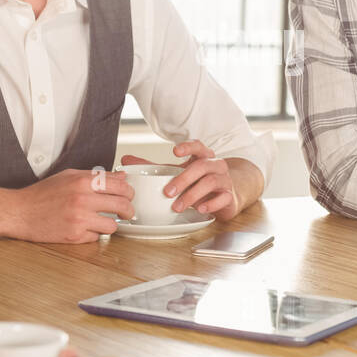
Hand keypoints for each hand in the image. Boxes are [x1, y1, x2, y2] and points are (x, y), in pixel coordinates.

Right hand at [7, 168, 133, 243]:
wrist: (19, 212)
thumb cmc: (42, 194)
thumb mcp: (68, 176)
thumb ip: (94, 176)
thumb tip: (119, 178)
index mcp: (82, 181)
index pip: (120, 185)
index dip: (129, 192)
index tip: (129, 196)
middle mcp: (82, 199)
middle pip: (122, 205)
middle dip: (128, 210)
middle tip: (127, 212)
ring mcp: (79, 219)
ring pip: (113, 225)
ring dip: (110, 224)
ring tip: (101, 221)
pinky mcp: (74, 235)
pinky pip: (96, 236)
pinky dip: (93, 233)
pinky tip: (85, 227)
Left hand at [120, 140, 238, 219]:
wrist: (228, 194)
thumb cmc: (199, 182)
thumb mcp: (176, 173)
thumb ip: (152, 168)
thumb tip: (126, 159)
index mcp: (202, 157)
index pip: (198, 146)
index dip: (188, 147)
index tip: (175, 152)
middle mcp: (215, 165)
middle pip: (201, 166)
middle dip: (183, 178)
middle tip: (167, 192)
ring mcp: (224, 180)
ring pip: (211, 182)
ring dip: (193, 194)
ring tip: (178, 206)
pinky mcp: (230, 196)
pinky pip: (223, 198)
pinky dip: (211, 204)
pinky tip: (200, 210)